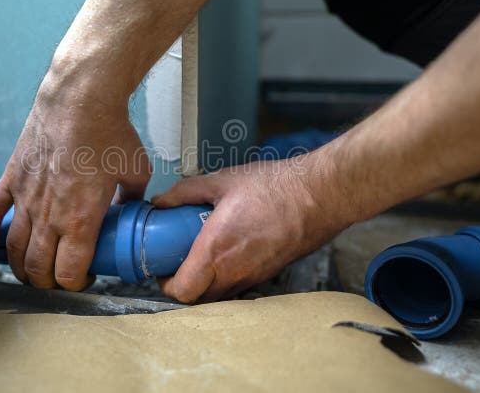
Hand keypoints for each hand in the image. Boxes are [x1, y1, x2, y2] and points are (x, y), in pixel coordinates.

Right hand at [0, 73, 150, 289]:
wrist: (80, 99)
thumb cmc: (109, 131)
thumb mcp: (136, 171)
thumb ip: (133, 197)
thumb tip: (132, 206)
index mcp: (81, 220)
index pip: (67, 273)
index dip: (75, 283)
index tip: (83, 277)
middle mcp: (49, 216)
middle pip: (37, 268)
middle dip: (47, 281)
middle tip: (57, 276)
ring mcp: (26, 199)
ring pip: (13, 249)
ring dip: (20, 267)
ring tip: (30, 271)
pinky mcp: (11, 179)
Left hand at [151, 152, 351, 302]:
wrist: (319, 196)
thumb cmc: (273, 187)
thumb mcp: (222, 180)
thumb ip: (185, 192)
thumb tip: (160, 202)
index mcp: (216, 249)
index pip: (182, 291)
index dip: (166, 285)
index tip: (161, 269)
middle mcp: (233, 271)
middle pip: (197, 299)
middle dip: (183, 286)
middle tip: (177, 263)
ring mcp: (253, 276)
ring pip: (219, 296)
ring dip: (204, 284)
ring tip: (201, 257)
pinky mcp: (268, 274)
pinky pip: (238, 286)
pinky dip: (226, 278)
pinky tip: (228, 252)